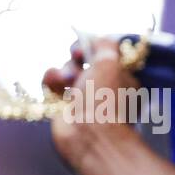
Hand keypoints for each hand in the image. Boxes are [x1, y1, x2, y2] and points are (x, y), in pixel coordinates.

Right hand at [43, 36, 141, 171]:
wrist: (88, 135)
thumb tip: (103, 39)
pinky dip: (52, 81)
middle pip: (83, 63)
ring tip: (66, 80)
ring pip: (66, 72)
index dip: (94, 49)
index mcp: (122, 80)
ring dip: (62, 70)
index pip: (105, 57)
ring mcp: (83, 99)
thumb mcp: (110, 64)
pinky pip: (53, 85)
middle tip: (77, 60)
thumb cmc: (105, 98)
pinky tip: (54, 86)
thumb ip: (106, 47)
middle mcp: (103, 89)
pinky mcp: (63, 107)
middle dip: (76, 59)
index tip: (87, 49)